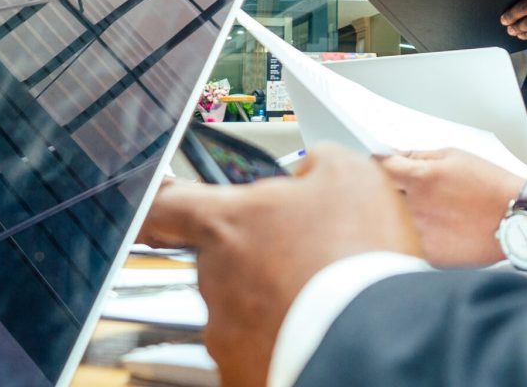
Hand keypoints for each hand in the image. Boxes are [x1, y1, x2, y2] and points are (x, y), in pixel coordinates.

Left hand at [140, 146, 421, 386]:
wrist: (370, 340)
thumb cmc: (352, 254)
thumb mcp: (349, 173)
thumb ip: (317, 161)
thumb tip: (310, 171)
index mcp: (229, 222)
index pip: (168, 206)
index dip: (161, 202)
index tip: (157, 207)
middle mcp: (215, 279)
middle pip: (225, 256)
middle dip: (261, 251)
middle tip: (311, 249)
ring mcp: (226, 332)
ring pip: (246, 303)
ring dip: (277, 294)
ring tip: (329, 290)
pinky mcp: (243, 373)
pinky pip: (260, 345)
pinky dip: (287, 334)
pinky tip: (324, 323)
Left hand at [379, 148, 522, 267]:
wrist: (517, 219)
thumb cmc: (491, 185)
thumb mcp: (455, 156)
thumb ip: (420, 156)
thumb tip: (396, 156)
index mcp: (421, 177)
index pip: (381, 168)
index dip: (378, 165)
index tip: (379, 166)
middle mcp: (416, 207)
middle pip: (382, 198)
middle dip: (387, 192)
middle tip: (402, 192)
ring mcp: (421, 234)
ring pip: (395, 224)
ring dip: (401, 217)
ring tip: (429, 214)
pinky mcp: (430, 256)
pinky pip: (411, 245)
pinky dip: (417, 238)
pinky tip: (439, 231)